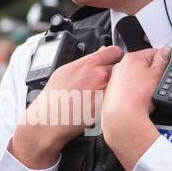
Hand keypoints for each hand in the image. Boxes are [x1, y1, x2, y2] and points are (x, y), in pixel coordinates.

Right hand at [9, 44, 122, 168]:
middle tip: (106, 79)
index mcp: (89, 64)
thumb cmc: (53, 98)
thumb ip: (86, 62)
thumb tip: (99, 54)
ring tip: (101, 93)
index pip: (115, 51)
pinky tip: (100, 104)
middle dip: (116, 71)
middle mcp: (100, 76)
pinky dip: (113, 101)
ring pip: (122, 84)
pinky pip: (116, 100)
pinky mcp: (107, 107)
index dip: (115, 56)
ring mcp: (105, 92)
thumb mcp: (65, 71)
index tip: (114, 60)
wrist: (49, 119)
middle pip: (121, 67)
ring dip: (117, 86)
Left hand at [101, 46, 167, 170]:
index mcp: (132, 57)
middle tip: (157, 84)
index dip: (163, 62)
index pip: (153, 53)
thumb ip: (163, 61)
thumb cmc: (137, 97)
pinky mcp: (112, 92)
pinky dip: (133, 92)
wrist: (123, 117)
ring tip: (147, 94)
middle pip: (143, 65)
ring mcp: (114, 79)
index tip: (167, 70)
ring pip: (135, 77)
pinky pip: (127, 88)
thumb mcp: (157, 75)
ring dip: (142, 83)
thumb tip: (166, 51)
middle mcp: (120, 66)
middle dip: (152, 73)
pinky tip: (137, 100)